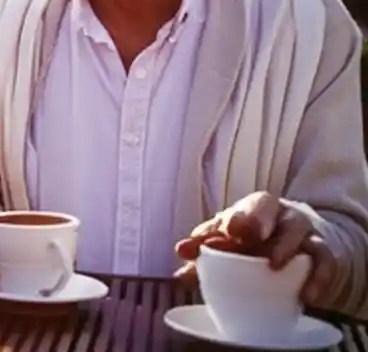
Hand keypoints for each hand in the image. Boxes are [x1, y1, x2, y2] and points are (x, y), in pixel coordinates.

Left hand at [174, 191, 334, 304]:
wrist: (302, 247)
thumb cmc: (258, 243)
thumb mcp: (232, 245)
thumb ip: (206, 258)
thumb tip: (179, 275)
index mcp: (252, 207)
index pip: (237, 210)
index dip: (223, 223)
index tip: (214, 237)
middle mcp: (278, 213)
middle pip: (265, 207)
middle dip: (252, 218)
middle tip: (239, 233)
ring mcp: (303, 232)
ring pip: (296, 231)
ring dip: (283, 246)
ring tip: (272, 264)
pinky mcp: (324, 254)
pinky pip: (323, 263)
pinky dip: (316, 278)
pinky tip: (305, 296)